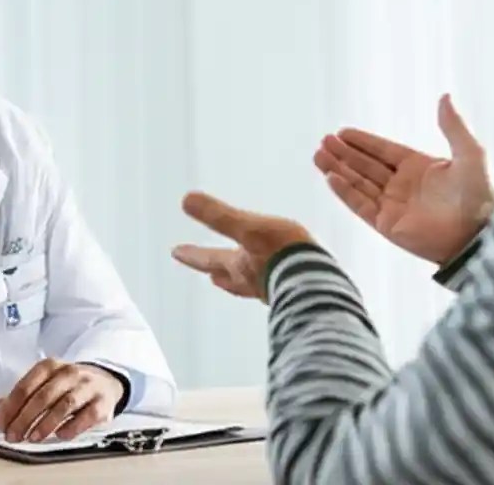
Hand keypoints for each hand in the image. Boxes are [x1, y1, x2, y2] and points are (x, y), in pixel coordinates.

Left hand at [0, 359, 124, 442]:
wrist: (105, 382)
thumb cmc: (67, 387)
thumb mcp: (47, 383)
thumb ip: (26, 397)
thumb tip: (1, 418)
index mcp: (49, 366)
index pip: (25, 387)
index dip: (10, 408)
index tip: (1, 425)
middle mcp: (69, 373)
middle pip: (42, 397)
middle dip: (24, 419)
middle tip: (13, 436)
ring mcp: (87, 386)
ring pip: (63, 405)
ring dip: (45, 424)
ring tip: (32, 438)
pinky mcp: (102, 403)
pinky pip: (86, 416)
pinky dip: (71, 427)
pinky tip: (60, 435)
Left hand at [172, 192, 313, 300]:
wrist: (318, 284)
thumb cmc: (283, 253)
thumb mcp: (250, 227)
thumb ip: (219, 215)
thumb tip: (185, 200)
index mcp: (238, 265)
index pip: (209, 259)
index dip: (192, 255)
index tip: (175, 252)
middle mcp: (252, 281)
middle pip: (227, 276)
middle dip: (215, 272)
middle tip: (207, 274)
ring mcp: (273, 290)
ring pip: (248, 286)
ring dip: (237, 282)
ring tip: (231, 280)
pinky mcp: (294, 293)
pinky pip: (274, 289)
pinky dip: (266, 286)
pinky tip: (273, 284)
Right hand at [314, 94, 493, 263]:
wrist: (478, 236)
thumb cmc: (480, 196)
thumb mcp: (470, 154)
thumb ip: (453, 127)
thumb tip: (445, 96)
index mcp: (419, 168)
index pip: (383, 151)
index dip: (363, 142)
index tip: (342, 132)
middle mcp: (403, 186)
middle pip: (366, 166)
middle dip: (344, 153)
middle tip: (324, 140)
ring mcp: (393, 206)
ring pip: (358, 183)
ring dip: (338, 169)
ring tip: (319, 154)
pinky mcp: (386, 225)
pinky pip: (360, 204)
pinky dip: (344, 191)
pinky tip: (330, 176)